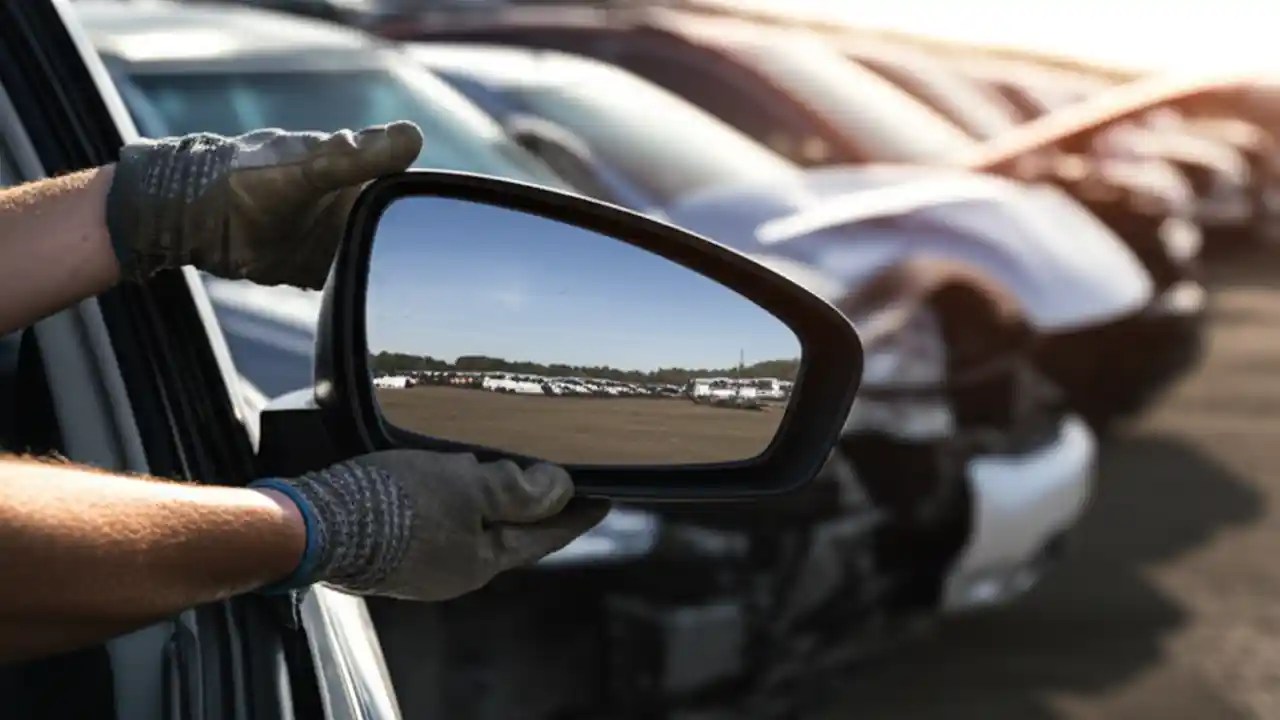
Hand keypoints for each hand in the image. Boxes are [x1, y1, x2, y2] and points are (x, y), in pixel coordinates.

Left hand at [106, 122, 423, 288]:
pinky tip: (384, 309)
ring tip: (419, 296)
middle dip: (421, 247)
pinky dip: (370, 294)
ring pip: (384, 258)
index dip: (434, 204)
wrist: (194, 218)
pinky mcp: (323, 269)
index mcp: (359, 171)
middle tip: (444, 273)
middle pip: (403, 229)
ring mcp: (340, 238)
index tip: (453, 226)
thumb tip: (414, 136)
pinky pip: (358, 284)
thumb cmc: (246, 178)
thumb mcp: (306, 168)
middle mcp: (354, 204)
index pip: (410, 188)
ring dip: (396, 274)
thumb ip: (355, 157)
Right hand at [251, 450, 609, 600]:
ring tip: (503, 468)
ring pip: (467, 526)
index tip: (605, 499)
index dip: (575, 515)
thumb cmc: (391, 504)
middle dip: (531, 507)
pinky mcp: (386, 548)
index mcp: (478, 564)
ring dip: (487, 500)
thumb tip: (560, 489)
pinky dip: (450, 499)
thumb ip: (517, 490)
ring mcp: (416, 565)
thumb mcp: (467, 486)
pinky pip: (433, 521)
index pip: (542, 536)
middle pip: (506, 533)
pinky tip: (445, 477)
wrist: (311, 522)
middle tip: (558, 481)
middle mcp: (450, 573)